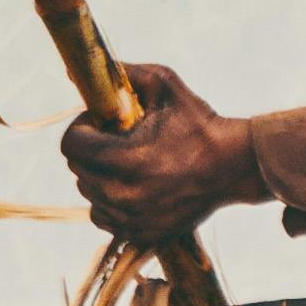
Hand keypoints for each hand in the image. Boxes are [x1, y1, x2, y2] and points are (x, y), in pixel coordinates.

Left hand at [60, 60, 257, 249]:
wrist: (234, 167)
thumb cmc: (199, 123)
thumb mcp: (164, 86)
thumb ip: (122, 74)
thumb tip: (75, 71)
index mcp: (127, 159)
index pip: (71, 145)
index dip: (82, 127)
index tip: (101, 122)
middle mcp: (125, 195)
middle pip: (78, 169)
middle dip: (91, 150)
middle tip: (117, 140)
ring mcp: (132, 219)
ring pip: (89, 194)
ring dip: (99, 176)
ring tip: (128, 162)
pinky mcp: (141, 233)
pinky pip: (103, 216)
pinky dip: (109, 202)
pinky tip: (131, 186)